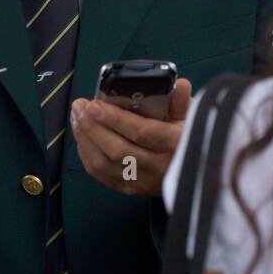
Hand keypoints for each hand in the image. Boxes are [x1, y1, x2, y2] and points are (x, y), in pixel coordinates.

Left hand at [69, 77, 191, 196]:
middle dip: (93, 126)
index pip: (141, 132)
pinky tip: (82, 136)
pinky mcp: (130, 189)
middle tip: (80, 105)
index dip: (115, 119)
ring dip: (85, 138)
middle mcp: (158, 167)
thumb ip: (181, 101)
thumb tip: (179, 84)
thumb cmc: (189, 138)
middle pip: (117, 149)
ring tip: (77, 116)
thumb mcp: (192, 117)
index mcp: (175, 144)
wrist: (195, 174)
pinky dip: (86, 154)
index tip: (95, 104)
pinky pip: (101, 174)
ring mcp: (142, 181)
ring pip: (105, 163)